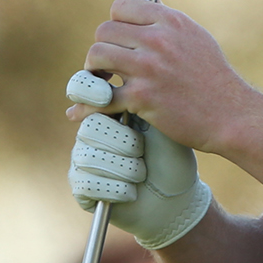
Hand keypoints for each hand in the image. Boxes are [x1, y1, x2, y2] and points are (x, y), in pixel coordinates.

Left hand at [62, 0, 257, 152]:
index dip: (115, 24)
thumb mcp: (194, 36)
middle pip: (104, 31)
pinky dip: (87, 106)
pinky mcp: (142, 97)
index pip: (121, 7)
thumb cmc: (213, 77)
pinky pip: (100, 97)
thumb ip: (165, 16)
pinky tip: (83, 112)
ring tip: (100, 83)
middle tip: (106, 67)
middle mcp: (159, 39)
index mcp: (171, 21)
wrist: (231, 115)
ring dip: (92, 72)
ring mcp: (149, 68)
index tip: (118, 41)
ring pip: (96, 56)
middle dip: (102, 49)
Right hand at [66, 72, 211, 249]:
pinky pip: (86, 183)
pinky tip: (132, 189)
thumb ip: (145, 89)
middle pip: (85, 124)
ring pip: (87, 155)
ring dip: (122, 166)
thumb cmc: (175, 155)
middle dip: (114, 136)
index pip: (83, 88)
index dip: (88, 88)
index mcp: (107, 109)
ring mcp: (83, 160)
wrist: (180, 197)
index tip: (106, 94)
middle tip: (137, 146)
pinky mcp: (83, 189)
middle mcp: (91, 133)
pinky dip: (116, 188)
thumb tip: (128, 65)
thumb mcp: (164, 118)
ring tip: (142, 170)